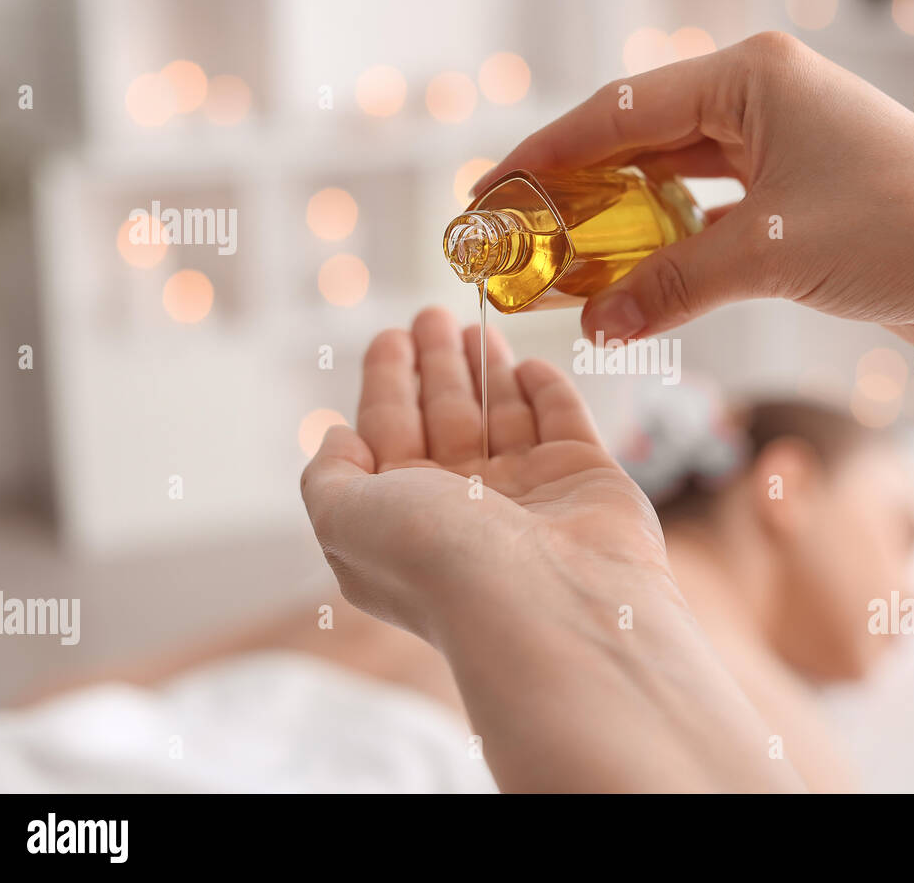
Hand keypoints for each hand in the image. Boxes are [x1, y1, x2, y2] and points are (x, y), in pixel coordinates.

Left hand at [301, 308, 802, 790]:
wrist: (547, 599)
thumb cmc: (439, 561)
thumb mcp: (344, 518)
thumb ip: (328, 477)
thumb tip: (334, 438)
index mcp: (406, 514)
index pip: (389, 431)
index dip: (387, 381)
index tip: (389, 335)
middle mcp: (466, 504)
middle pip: (445, 416)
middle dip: (436, 364)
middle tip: (432, 314)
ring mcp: (529, 491)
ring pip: (502, 413)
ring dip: (486, 367)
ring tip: (476, 325)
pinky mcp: (585, 477)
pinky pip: (562, 418)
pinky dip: (545, 389)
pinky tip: (529, 364)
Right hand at [481, 30, 913, 347]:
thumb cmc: (904, 231)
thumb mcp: (770, 253)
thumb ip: (673, 283)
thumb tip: (598, 322)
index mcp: (752, 76)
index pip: (621, 110)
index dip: (548, 154)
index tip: (491, 191)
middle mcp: (763, 97)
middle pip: (641, 139)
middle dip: (577, 189)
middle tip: (516, 233)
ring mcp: (783, 144)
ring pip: (674, 178)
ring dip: (622, 220)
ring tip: (562, 259)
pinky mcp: (798, 192)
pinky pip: (710, 212)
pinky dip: (671, 244)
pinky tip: (633, 274)